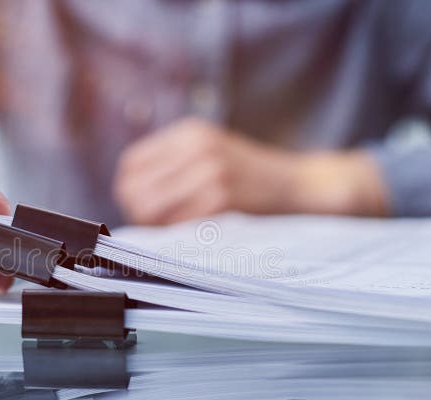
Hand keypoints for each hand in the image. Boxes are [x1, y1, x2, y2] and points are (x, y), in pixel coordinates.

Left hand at [113, 117, 388, 224]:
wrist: (301, 185)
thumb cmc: (251, 177)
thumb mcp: (212, 153)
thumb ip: (174, 166)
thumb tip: (129, 198)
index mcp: (189, 132)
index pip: (130, 165)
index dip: (131, 192)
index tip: (147, 209)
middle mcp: (196, 146)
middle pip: (133, 189)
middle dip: (139, 214)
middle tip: (159, 227)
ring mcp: (210, 171)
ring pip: (149, 208)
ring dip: (155, 228)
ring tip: (176, 232)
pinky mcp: (223, 197)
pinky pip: (177, 224)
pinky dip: (177, 236)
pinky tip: (193, 236)